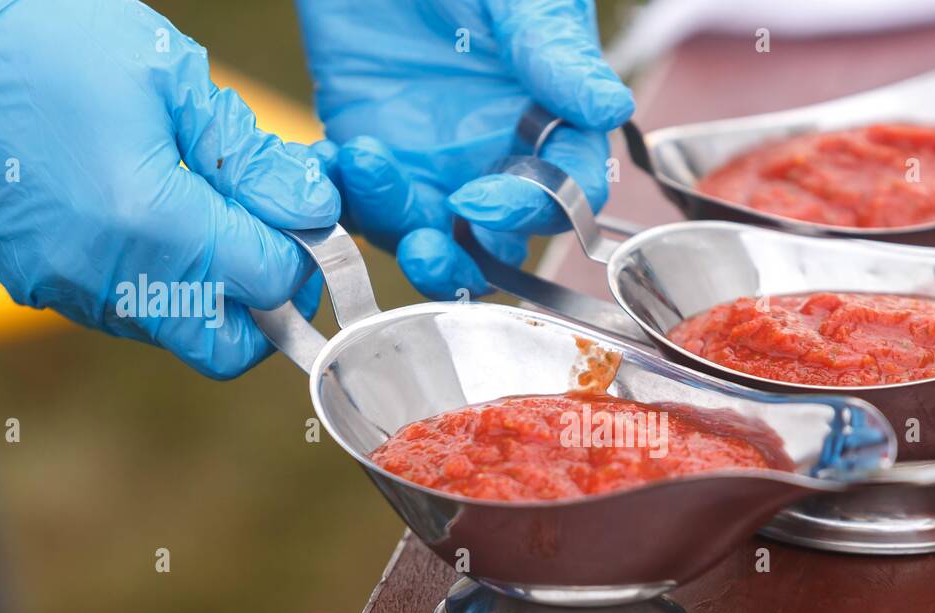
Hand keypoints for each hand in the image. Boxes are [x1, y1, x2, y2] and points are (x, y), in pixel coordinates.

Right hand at [0, 0, 340, 378]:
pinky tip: (158, 219)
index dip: (301, 253)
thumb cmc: (48, 40)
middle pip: (229, 349)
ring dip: (214, 294)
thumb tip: (316, 208)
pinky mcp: (40, 284)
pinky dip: (164, 283)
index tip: (301, 215)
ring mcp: (70, 288)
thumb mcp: (169, 77)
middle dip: (267, 305)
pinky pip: (129, 311)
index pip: (272, 284)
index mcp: (152, 222)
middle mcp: (110, 276)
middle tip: (271, 242)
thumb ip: (253, 156)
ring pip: (178, 334)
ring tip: (211, 217)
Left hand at [296, 0, 633, 299]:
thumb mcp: (521, 0)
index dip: (528, 212)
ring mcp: (434, 165)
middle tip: (423, 248)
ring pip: (424, 236)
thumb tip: (611, 107)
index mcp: (552, 125)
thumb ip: (557, 55)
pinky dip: (336, 195)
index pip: (564, 195)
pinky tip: (323, 158)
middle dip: (460, 263)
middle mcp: (499, 160)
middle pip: (495, 246)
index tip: (477, 200)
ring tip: (360, 165)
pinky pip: (357, 203)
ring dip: (391, 224)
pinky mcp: (375, 156)